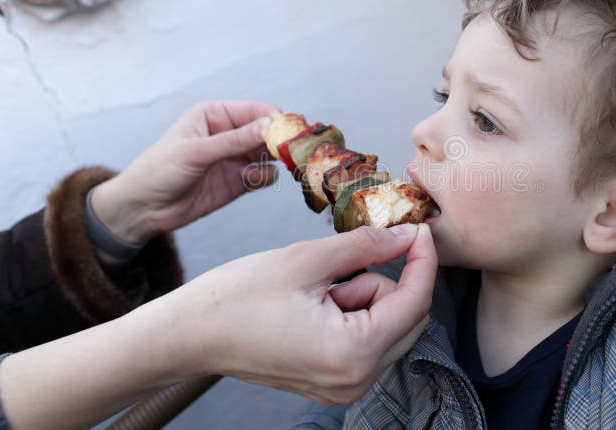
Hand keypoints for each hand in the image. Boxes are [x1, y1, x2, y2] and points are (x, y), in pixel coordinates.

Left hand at [91, 101, 279, 242]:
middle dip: (280, 141)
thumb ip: (233, 141)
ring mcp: (236, 158)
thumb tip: (268, 126)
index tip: (288, 131)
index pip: (256, 111)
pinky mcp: (240, 181)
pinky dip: (265, 177)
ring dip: (277, 160)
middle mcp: (230, 133)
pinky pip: (264, 176)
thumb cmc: (159, 170)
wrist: (144, 209)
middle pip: (268, 132)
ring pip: (270, 154)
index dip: (274, 119)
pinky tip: (251, 181)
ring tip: (275, 167)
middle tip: (291, 151)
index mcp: (216, 114)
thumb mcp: (195, 152)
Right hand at [172, 223, 436, 403]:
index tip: (419, 229)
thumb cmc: (237, 298)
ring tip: (317, 290)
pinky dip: (354, 313)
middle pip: (408, 317)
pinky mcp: (334, 381)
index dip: (422, 259)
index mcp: (352, 353)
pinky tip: (317, 305)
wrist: (192, 333)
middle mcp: (355, 380)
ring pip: (388, 325)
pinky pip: (368, 339)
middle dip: (385, 281)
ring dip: (365, 297)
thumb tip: (407, 234)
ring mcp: (345, 386)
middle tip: (341, 264)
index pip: (415, 301)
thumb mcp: (307, 260)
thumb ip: (367, 246)